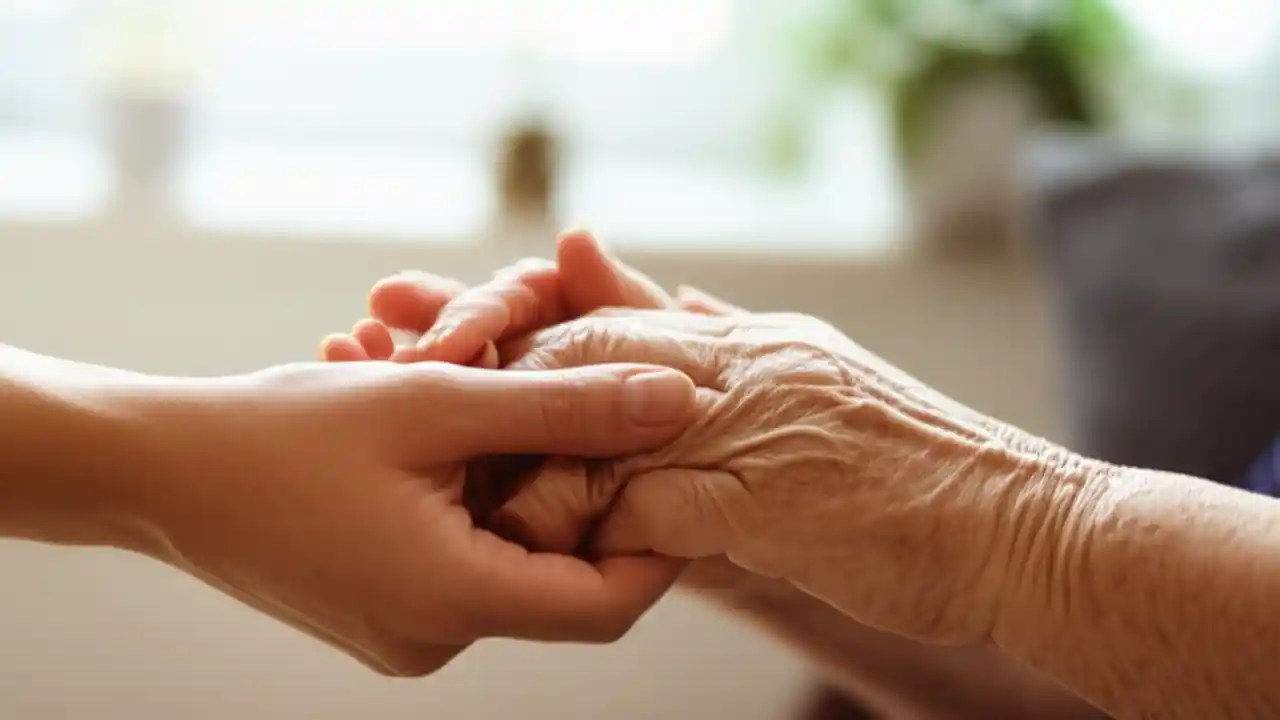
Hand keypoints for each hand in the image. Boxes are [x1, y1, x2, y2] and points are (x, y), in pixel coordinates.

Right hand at [319, 231, 755, 594]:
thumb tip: (677, 403)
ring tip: (472, 387)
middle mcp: (433, 637)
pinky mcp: (381, 608)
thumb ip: (568, 405)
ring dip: (508, 469)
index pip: (608, 604)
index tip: (676, 467)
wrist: (155, 469)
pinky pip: (454, 549)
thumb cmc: (283, 433)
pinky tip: (426, 421)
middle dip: (571, 477)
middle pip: (555, 568)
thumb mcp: (438, 400)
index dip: (658, 541)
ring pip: (503, 547)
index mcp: (453, 602)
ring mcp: (403, 630)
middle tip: (569, 399)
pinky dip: (462, 487)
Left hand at [498, 308, 1076, 646]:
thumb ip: (747, 346)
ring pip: (598, 409)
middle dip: (491, 332)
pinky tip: (541, 535)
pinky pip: (645, 496)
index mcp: (759, 342)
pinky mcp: (763, 497)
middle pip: (588, 337)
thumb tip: (690, 302)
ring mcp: (754, 425)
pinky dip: (587, 514)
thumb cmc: (926, 474)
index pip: (625, 309)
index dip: (537, 301)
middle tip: (397, 330)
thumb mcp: (825, 383)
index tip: (460, 301)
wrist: (1020, 528)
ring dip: (523, 433)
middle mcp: (747, 366)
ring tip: (456, 451)